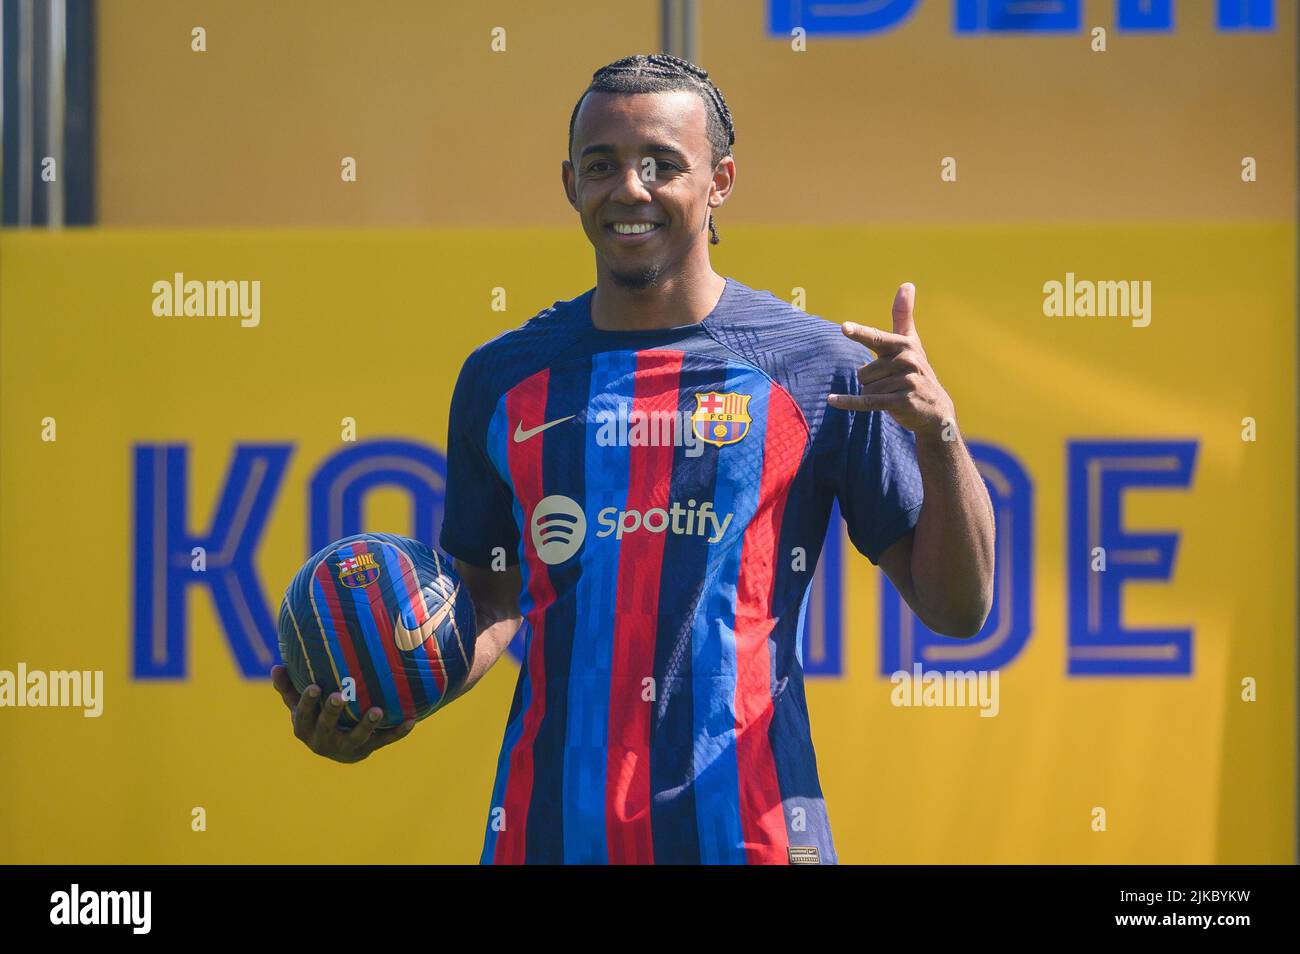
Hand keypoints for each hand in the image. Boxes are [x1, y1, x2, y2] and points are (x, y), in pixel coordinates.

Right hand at [271, 664, 414, 763]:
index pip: (302, 716)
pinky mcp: (367, 750)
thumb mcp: (299, 704)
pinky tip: (411, 721)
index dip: (307, 702)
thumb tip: (276, 666)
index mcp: (305, 728)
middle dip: (331, 713)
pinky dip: (397, 732)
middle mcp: (323, 742)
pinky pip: (384, 741)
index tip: (315, 686)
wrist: (336, 749)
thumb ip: (288, 687)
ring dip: (367, 725)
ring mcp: (346, 748)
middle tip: (339, 696)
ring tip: (376, 711)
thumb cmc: (315, 716)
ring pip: (357, 738)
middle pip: (326, 728)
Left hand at [827, 282, 955, 442]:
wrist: (935, 408)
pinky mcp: (901, 402)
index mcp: (903, 345)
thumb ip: (903, 315)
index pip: (876, 338)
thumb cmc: (917, 370)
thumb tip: (906, 284)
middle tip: (890, 383)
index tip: (844, 327)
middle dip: (870, 380)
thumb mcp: (911, 342)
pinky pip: (867, 401)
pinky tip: (832, 400)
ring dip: (873, 394)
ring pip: (866, 387)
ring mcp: (905, 382)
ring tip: (892, 394)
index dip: (859, 333)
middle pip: (863, 371)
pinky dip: (849, 401)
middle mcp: (906, 361)